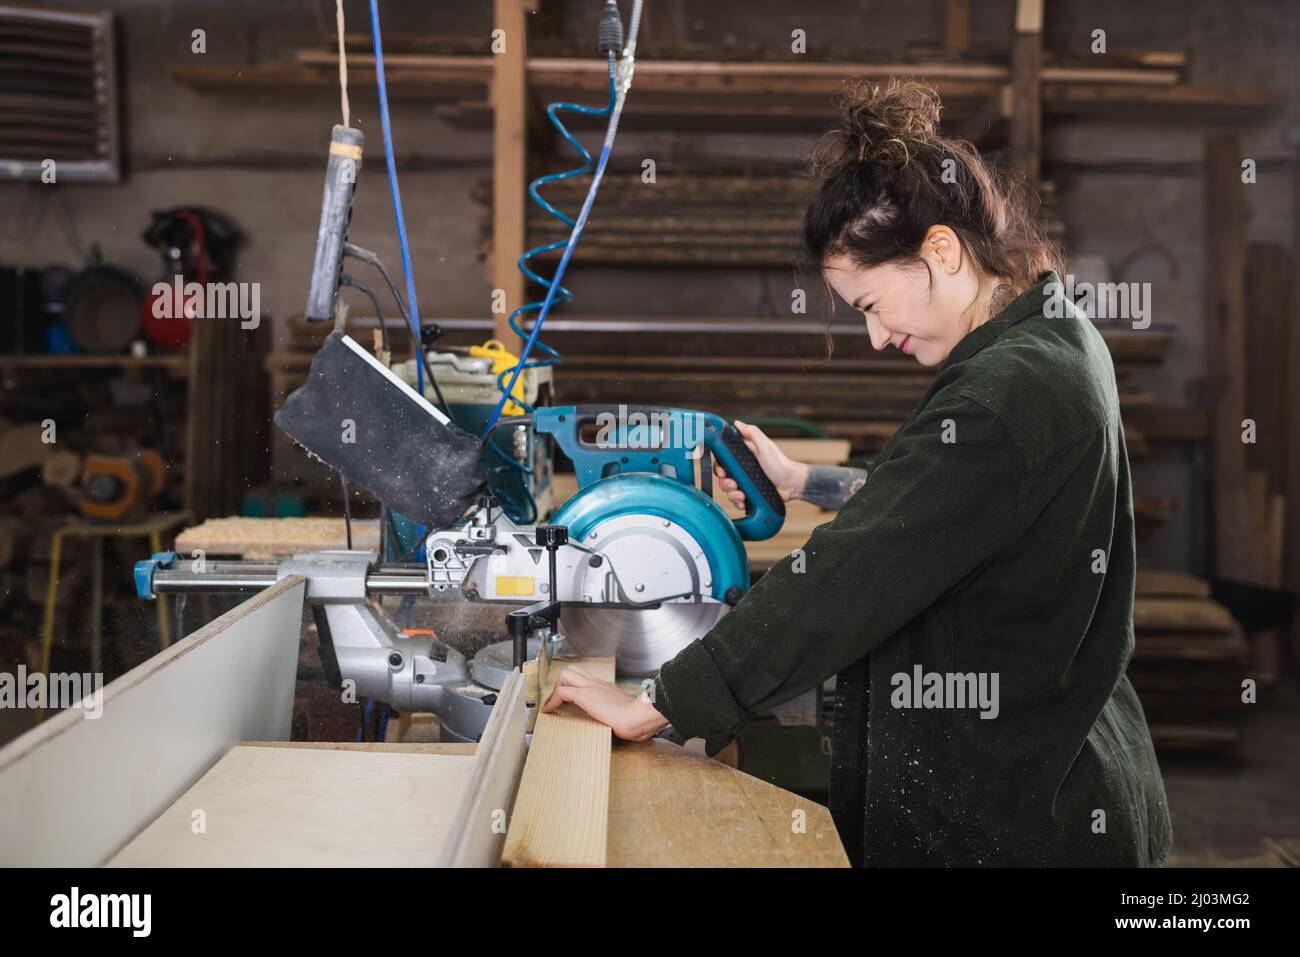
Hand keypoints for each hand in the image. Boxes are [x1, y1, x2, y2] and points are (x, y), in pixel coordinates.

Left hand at [542, 666, 668, 741]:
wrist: (637, 718)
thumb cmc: (636, 720)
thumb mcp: (626, 714)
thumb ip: (621, 715)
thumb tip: (623, 726)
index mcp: (607, 688)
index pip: (585, 678)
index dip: (574, 685)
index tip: (569, 699)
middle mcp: (598, 683)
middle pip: (573, 670)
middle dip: (561, 683)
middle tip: (557, 699)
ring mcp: (590, 687)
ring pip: (565, 675)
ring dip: (556, 689)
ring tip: (552, 704)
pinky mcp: (584, 695)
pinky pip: (561, 692)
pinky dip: (552, 700)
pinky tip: (549, 711)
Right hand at [713, 419, 808, 509]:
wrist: (792, 484)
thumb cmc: (781, 463)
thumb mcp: (766, 446)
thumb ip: (753, 433)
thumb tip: (738, 423)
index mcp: (743, 458)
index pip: (724, 461)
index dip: (720, 466)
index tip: (722, 470)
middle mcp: (742, 471)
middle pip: (723, 477)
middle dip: (725, 482)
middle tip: (733, 484)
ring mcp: (745, 483)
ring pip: (729, 490)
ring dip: (732, 493)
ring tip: (741, 494)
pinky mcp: (749, 495)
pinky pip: (737, 500)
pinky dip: (738, 502)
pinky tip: (743, 501)